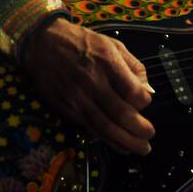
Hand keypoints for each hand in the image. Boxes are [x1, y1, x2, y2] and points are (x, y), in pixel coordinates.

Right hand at [18, 17, 154, 154]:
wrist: (42, 44)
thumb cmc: (81, 42)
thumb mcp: (112, 44)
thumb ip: (133, 66)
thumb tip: (148, 90)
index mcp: (108, 63)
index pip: (132, 91)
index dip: (144, 101)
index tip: (146, 103)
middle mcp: (93, 82)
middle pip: (120, 113)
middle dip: (139, 129)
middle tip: (149, 137)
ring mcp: (78, 98)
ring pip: (105, 126)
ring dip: (125, 141)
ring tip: (140, 148)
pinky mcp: (66, 108)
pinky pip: (89, 128)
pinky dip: (106, 140)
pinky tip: (119, 146)